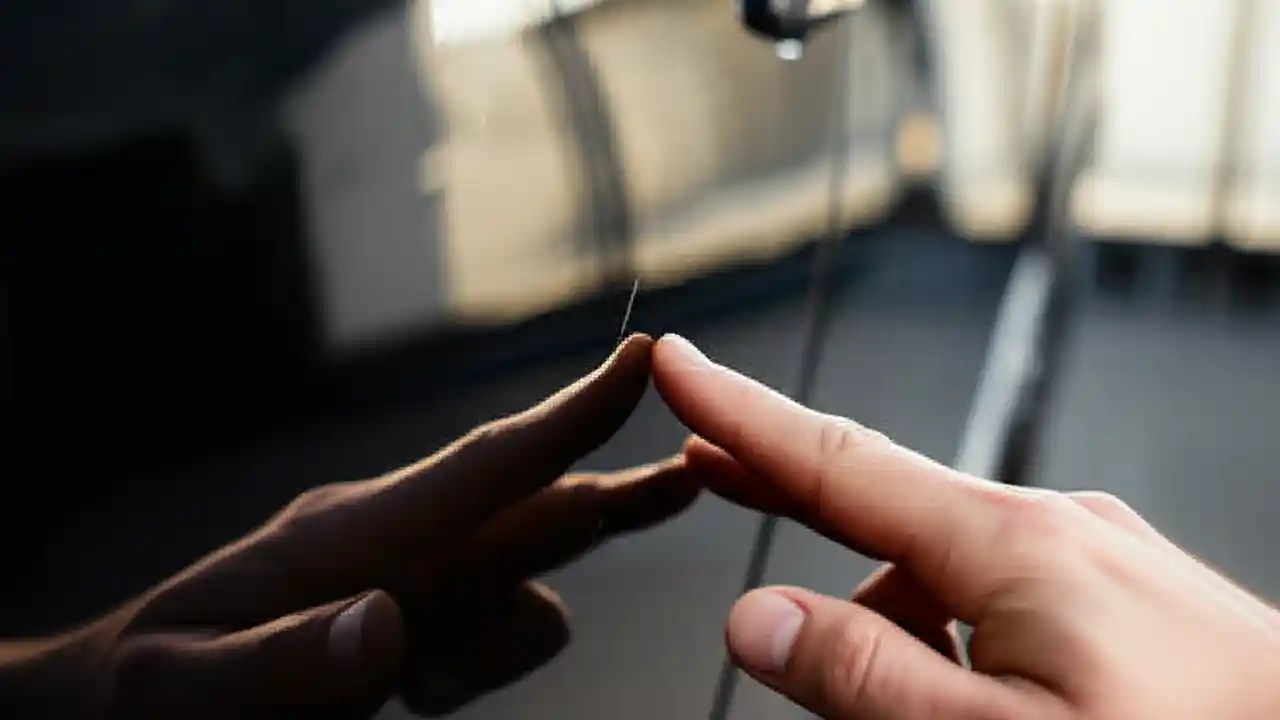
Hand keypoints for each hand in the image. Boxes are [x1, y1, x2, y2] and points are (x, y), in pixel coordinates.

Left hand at [4, 334, 697, 718]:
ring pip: (530, 595)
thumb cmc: (146, 687)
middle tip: (700, 471)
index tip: (643, 357)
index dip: (570, 417)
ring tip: (423, 695)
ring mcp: (415, 580)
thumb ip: (292, 660)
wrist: (119, 706)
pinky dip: (488, 664)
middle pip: (538, 508)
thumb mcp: (191, 689)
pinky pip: (503, 632)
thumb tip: (391, 626)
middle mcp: (401, 544)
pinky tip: (417, 695)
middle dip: (620, 491)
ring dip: (509, 641)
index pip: (482, 468)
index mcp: (350, 535)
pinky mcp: (420, 617)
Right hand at [652, 334, 1279, 718]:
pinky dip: (956, 639)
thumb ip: (865, 679)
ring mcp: (1094, 560)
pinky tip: (973, 702)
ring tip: (902, 716)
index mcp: (1012, 547)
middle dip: (790, 493)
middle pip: (882, 508)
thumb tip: (753, 618)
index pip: (837, 462)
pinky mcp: (1123, 597)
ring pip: (944, 574)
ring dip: (892, 626)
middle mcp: (1053, 529)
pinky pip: (1002, 597)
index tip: (679, 365)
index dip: (742, 415)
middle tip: (709, 471)